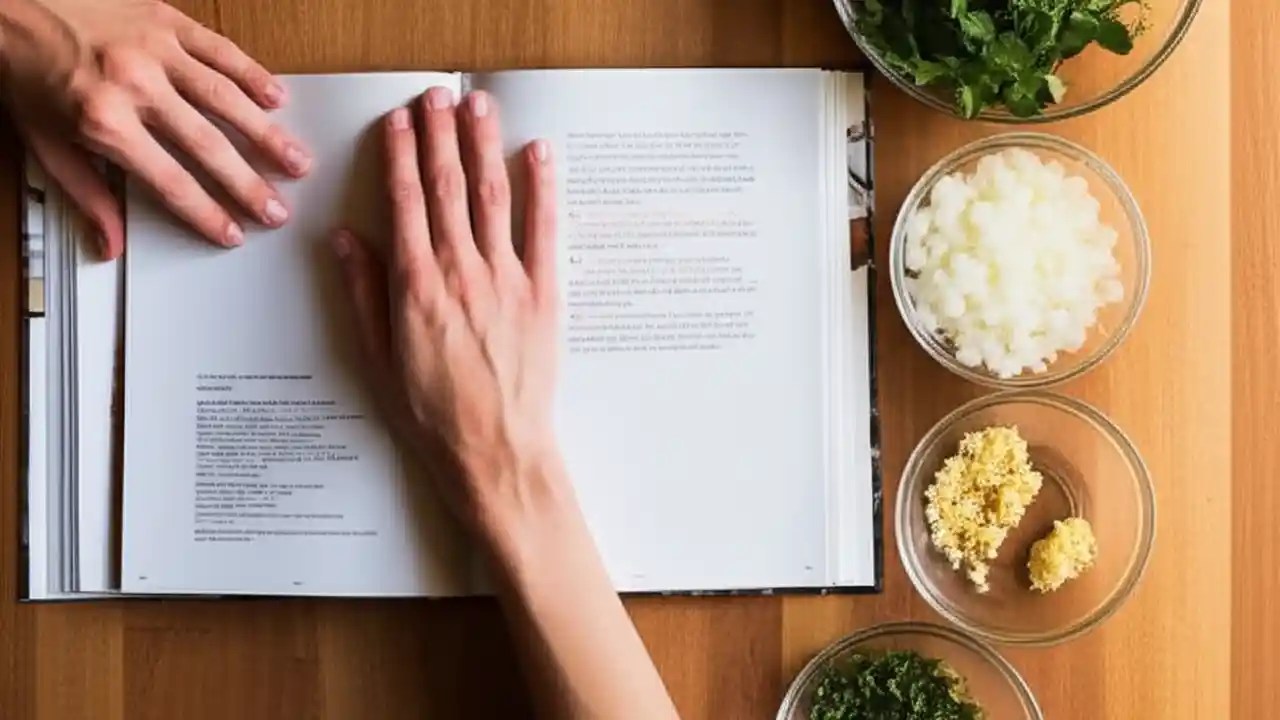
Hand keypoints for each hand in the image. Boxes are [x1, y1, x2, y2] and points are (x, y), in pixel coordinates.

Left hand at [0, 0, 310, 257]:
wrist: (7, 2)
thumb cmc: (24, 69)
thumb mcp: (44, 141)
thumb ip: (85, 193)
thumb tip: (109, 243)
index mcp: (103, 121)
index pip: (170, 181)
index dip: (205, 212)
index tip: (231, 231)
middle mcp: (135, 85)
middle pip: (208, 147)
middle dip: (248, 185)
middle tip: (277, 210)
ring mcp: (155, 50)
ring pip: (226, 100)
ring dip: (266, 135)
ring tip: (297, 161)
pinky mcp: (166, 21)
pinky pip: (219, 50)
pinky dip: (252, 75)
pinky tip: (276, 99)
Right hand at [330, 87, 561, 546]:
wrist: (496, 452)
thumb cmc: (433, 414)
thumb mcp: (378, 359)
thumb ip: (364, 294)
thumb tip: (347, 240)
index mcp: (416, 287)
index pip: (404, 202)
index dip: (400, 155)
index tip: (398, 121)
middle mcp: (460, 272)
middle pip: (447, 187)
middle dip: (438, 136)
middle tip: (435, 97)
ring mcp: (507, 280)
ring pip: (493, 196)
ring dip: (483, 146)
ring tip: (477, 107)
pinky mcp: (544, 294)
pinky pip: (544, 230)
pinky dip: (542, 188)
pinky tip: (538, 155)